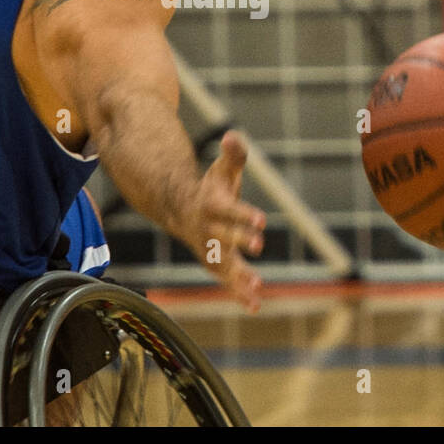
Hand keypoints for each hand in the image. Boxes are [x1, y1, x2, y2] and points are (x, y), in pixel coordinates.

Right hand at [181, 130, 266, 312]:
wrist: (182, 210)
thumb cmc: (210, 188)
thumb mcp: (222, 170)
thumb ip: (233, 154)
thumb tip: (233, 137)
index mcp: (211, 205)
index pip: (228, 210)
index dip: (243, 214)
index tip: (261, 220)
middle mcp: (207, 230)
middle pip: (224, 237)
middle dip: (239, 242)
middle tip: (259, 246)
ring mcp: (209, 249)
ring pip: (223, 264)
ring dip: (238, 276)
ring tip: (256, 287)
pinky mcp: (215, 264)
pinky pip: (226, 281)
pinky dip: (238, 294)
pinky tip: (255, 306)